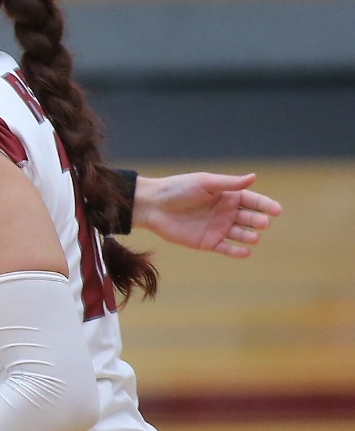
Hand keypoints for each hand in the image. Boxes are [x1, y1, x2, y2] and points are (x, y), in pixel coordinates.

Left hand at [132, 171, 280, 258]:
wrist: (153, 205)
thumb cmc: (178, 189)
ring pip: (240, 234)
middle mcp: (227, 212)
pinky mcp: (208, 242)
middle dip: (258, 221)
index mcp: (228, 196)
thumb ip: (229, 183)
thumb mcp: (205, 183)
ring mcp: (218, 228)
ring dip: (249, 236)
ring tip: (254, 237)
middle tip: (263, 223)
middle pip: (249, 218)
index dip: (266, 205)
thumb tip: (254, 177)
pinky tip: (246, 252)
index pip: (253, 201)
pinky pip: (226, 249)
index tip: (277, 210)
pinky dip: (236, 252)